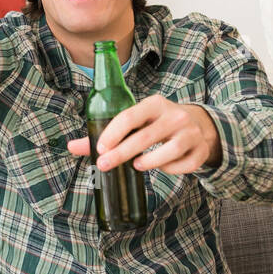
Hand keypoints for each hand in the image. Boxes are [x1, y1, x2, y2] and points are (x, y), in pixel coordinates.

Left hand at [67, 96, 221, 174]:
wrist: (198, 123)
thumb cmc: (156, 123)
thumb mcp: (136, 120)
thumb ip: (105, 133)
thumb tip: (72, 146)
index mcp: (155, 104)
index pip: (130, 116)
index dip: (113, 133)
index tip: (100, 148)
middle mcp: (175, 116)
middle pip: (146, 137)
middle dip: (122, 153)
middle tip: (104, 165)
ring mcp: (191, 133)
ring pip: (169, 151)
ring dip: (150, 162)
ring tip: (137, 165)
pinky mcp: (200, 150)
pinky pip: (185, 165)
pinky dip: (171, 169)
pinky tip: (162, 166)